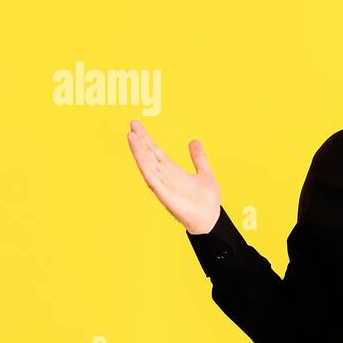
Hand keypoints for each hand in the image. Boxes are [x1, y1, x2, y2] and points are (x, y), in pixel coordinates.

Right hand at [126, 119, 221, 233]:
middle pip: (149, 155)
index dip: (147, 138)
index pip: (155, 151)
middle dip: (140, 141)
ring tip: (131, 136)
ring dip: (139, 151)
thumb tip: (194, 141)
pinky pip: (152, 179)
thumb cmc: (207, 201)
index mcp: (172, 171)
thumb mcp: (205, 173)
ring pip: (147, 165)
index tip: (137, 125)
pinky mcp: (164, 195)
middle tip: (132, 123)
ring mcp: (163, 185)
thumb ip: (198, 158)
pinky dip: (145, 167)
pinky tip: (139, 156)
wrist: (211, 219)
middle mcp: (165, 177)